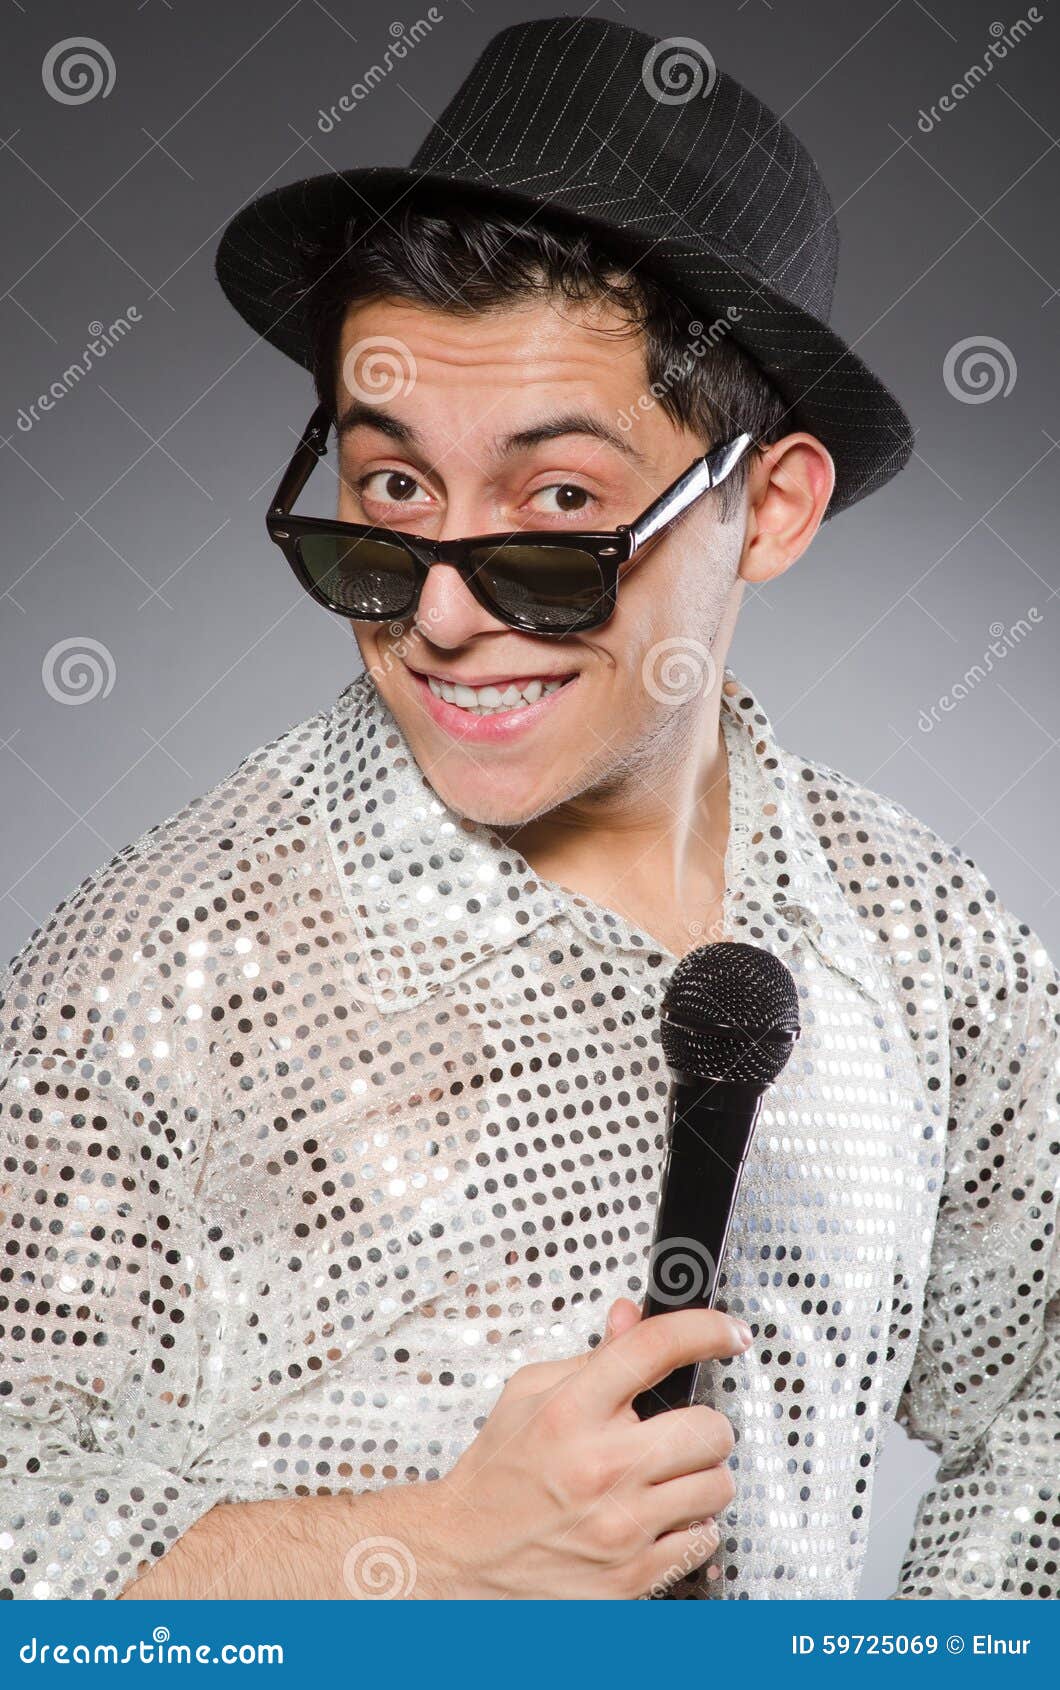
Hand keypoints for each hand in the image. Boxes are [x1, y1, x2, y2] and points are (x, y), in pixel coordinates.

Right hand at [408, 1297, 749, 1598]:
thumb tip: (632, 1317)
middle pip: (708, 1428)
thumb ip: (592, 1355)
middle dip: (703, 1423)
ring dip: (701, 1476)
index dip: (706, 1330)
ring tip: (666, 1476)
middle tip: (680, 1430)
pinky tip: (657, 1516)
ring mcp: (621, 1526)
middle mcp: (600, 1467)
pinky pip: (703, 1539)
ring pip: (717, 1485)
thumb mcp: (529, 1394)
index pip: (656, 1348)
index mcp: (571, 1411)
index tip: (728, 1333)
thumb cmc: (498, 1474)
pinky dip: (690, 1526)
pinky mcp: (633, 1575)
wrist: (466, 1555)